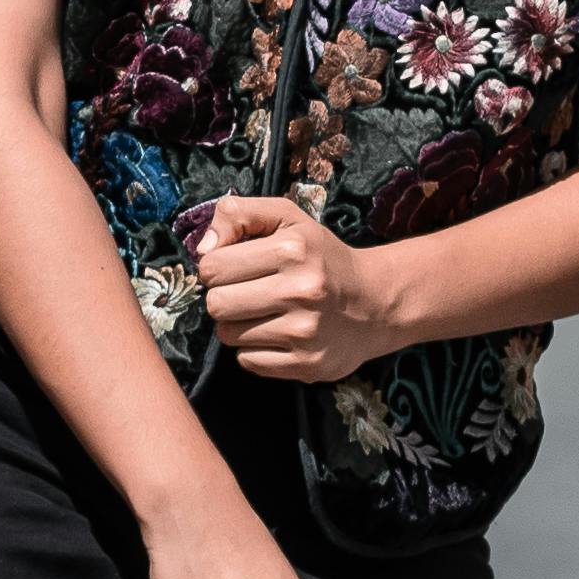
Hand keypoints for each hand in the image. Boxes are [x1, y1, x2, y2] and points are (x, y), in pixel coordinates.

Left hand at [196, 194, 399, 383]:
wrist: (375, 302)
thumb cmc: (320, 257)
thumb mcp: (286, 218)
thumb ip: (238, 214)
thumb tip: (203, 250)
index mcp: (293, 250)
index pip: (212, 267)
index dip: (217, 267)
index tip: (236, 268)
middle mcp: (301, 291)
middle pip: (216, 304)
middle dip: (224, 297)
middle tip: (248, 292)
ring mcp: (305, 332)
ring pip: (228, 335)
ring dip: (237, 324)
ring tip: (264, 313)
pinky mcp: (306, 365)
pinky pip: (247, 361)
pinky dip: (254, 350)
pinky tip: (277, 335)